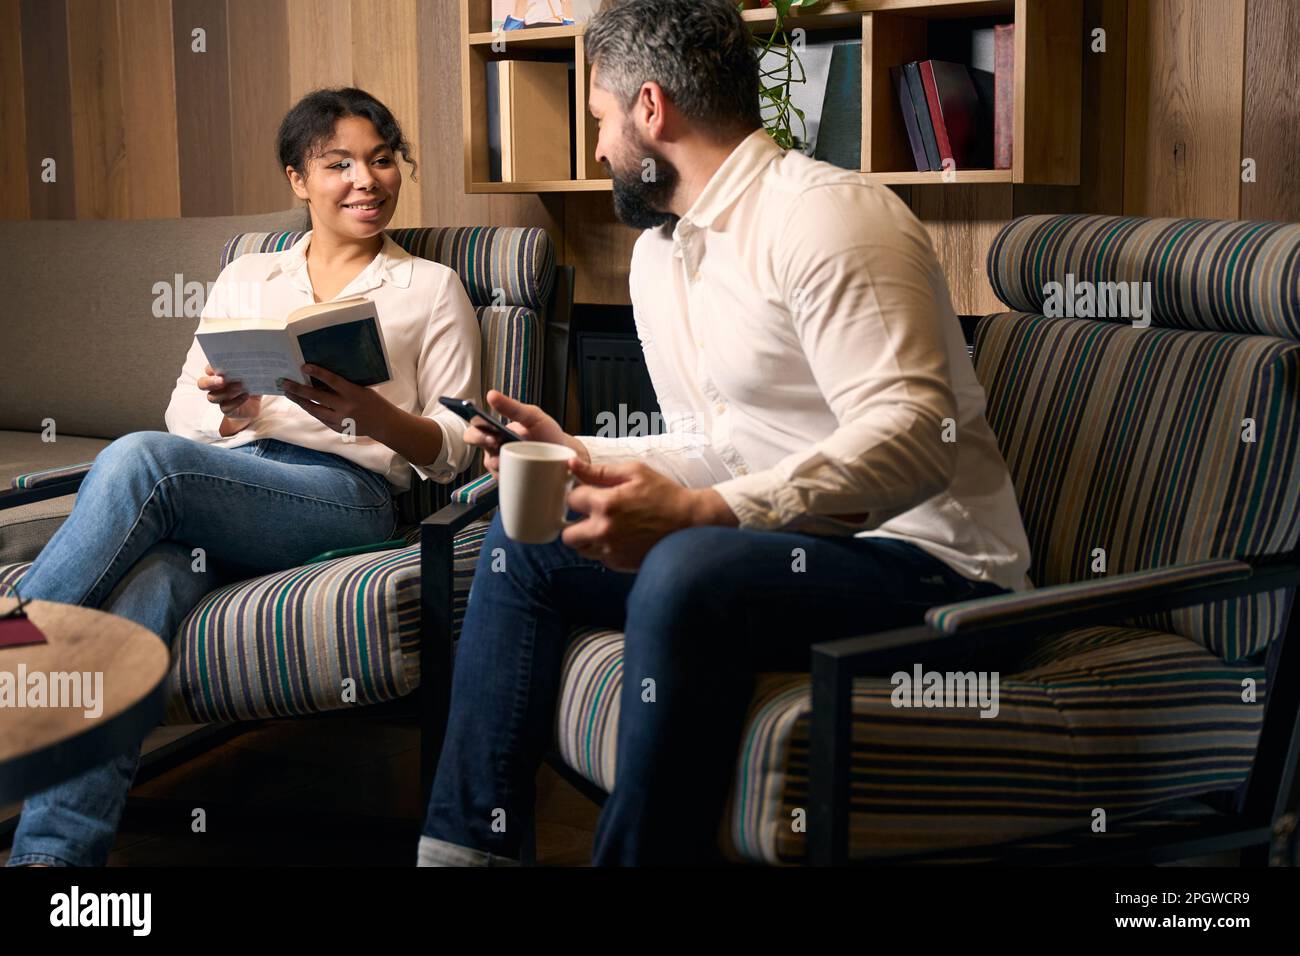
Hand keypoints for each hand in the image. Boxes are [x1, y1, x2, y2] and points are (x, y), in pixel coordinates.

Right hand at [198, 363, 260, 419]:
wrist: (252, 405)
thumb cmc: (250, 386)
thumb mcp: (252, 376)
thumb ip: (249, 369)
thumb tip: (254, 361)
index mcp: (218, 375)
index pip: (208, 369)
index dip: (211, 368)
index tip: (220, 365)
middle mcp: (215, 387)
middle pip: (202, 384)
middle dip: (210, 381)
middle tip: (222, 379)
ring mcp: (219, 399)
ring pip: (212, 397)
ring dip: (225, 391)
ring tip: (239, 386)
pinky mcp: (226, 409)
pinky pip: (225, 407)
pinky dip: (235, 402)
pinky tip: (245, 396)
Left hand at [280, 363, 395, 437]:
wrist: (384, 424)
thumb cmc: (373, 402)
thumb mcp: (361, 390)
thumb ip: (344, 386)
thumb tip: (321, 379)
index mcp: (353, 393)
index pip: (332, 381)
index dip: (317, 373)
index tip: (304, 366)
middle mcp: (345, 407)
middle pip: (317, 397)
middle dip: (298, 389)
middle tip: (285, 383)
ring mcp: (340, 420)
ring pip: (314, 410)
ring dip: (300, 401)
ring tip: (289, 394)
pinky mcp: (338, 428)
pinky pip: (321, 418)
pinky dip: (312, 410)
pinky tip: (304, 404)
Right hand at [467, 388, 588, 478]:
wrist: (563, 455)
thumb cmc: (546, 433)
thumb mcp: (532, 417)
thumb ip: (513, 408)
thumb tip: (491, 394)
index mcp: (496, 431)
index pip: (475, 430)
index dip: (477, 434)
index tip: (491, 436)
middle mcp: (494, 449)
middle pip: (477, 450)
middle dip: (484, 447)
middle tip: (498, 445)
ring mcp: (501, 466)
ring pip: (492, 468)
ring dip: (503, 464)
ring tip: (522, 460)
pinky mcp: (510, 481)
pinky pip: (505, 481)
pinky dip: (514, 477)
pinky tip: (527, 472)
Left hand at [561, 458, 735, 571]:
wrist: (690, 524)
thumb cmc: (664, 495)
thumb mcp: (635, 473)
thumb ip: (599, 470)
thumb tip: (572, 464)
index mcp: (606, 504)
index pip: (572, 500)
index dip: (580, 494)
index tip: (591, 493)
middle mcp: (604, 531)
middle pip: (567, 534)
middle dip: (576, 522)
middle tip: (591, 515)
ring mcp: (611, 551)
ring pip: (581, 549)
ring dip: (587, 538)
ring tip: (606, 526)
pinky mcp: (619, 564)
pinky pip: (599, 558)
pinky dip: (604, 549)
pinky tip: (620, 537)